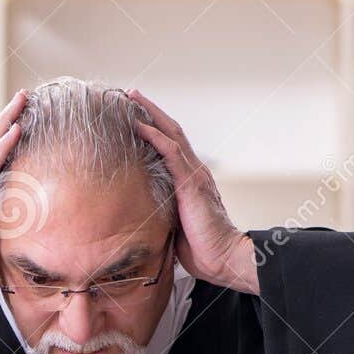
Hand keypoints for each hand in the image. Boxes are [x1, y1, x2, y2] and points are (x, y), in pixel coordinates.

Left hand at [129, 90, 258, 294]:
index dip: (154, 127)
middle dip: (150, 111)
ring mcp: (194, 175)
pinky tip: (140, 126)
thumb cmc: (199, 248)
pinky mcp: (191, 184)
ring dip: (150, 115)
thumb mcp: (174, 222)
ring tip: (131, 99)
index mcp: (191, 179)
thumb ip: (161, 208)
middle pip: (170, 131)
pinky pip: (171, 153)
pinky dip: (155, 137)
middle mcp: (194, 171)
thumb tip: (139, 209)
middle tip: (130, 95)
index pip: (171, 145)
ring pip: (170, 134)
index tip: (134, 114)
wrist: (223, 258)